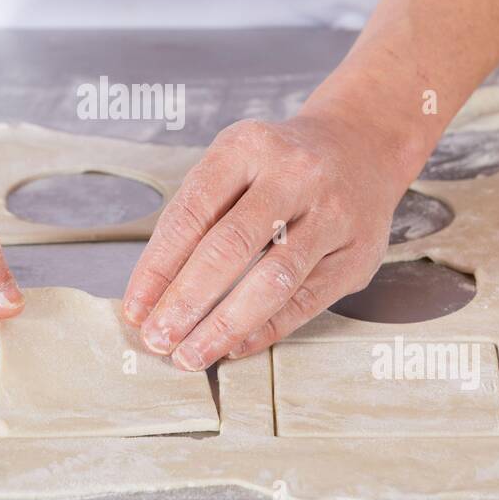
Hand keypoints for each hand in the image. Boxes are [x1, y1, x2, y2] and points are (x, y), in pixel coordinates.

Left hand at [122, 111, 417, 369]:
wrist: (362, 145)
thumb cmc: (279, 165)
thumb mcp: (234, 163)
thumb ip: (196, 217)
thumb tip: (152, 294)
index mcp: (248, 147)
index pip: (192, 214)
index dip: (158, 268)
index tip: (136, 309)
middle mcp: (294, 175)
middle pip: (230, 247)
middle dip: (186, 301)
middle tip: (158, 338)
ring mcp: (332, 214)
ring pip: (273, 280)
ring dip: (225, 325)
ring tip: (191, 354)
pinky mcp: (357, 254)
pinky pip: (306, 301)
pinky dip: (266, 329)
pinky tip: (235, 347)